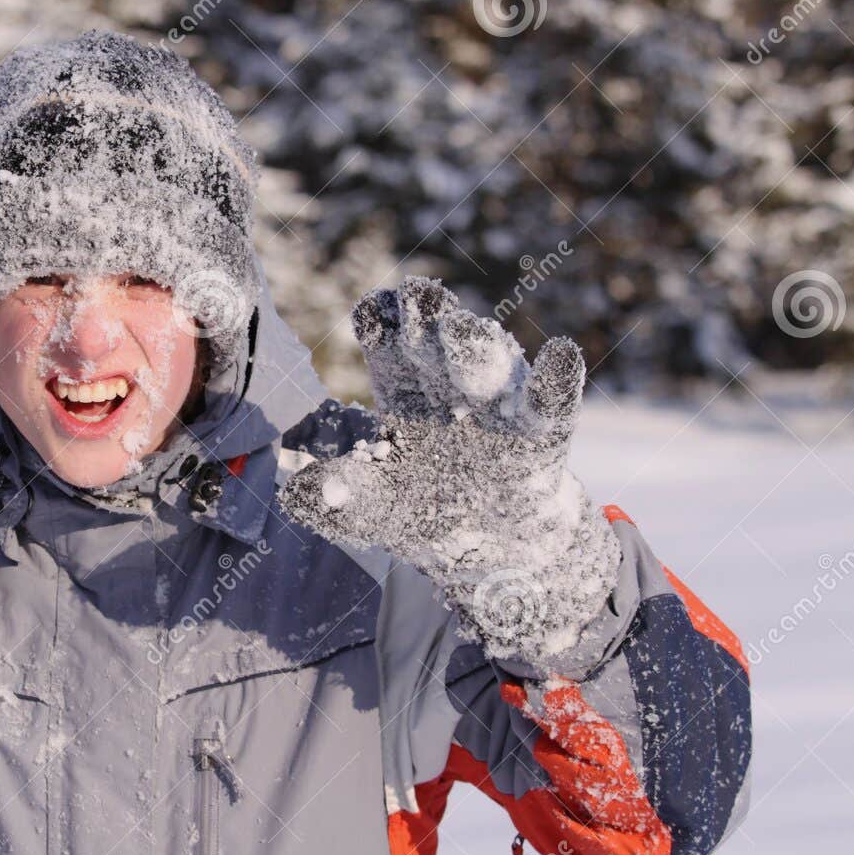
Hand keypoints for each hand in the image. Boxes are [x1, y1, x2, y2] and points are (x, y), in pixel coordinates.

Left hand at [280, 277, 618, 665]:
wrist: (489, 548)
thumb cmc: (423, 512)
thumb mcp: (368, 510)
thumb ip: (332, 498)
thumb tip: (293, 493)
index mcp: (403, 382)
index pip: (388, 331)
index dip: (379, 318)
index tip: (373, 317)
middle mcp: (449, 378)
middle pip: (437, 332)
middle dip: (428, 315)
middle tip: (417, 307)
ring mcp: (499, 400)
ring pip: (490, 358)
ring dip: (476, 344)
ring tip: (461, 332)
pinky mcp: (543, 430)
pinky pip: (555, 397)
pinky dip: (560, 378)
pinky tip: (560, 357)